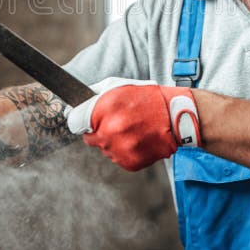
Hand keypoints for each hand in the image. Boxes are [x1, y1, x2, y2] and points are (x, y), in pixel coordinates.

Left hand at [66, 77, 200, 170]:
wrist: (175, 117)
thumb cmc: (146, 98)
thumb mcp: (118, 86)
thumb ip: (93, 96)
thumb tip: (74, 105)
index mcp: (102, 112)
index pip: (74, 122)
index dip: (81, 118)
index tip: (87, 118)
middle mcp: (108, 134)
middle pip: (89, 137)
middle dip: (99, 130)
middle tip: (118, 121)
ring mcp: (119, 151)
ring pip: (104, 149)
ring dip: (112, 141)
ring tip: (132, 129)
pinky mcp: (129, 163)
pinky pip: (118, 157)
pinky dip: (125, 150)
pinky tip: (138, 138)